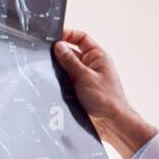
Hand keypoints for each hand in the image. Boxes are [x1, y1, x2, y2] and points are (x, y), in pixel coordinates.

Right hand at [53, 29, 158, 158]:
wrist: (111, 122)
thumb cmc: (106, 99)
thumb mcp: (85, 76)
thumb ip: (70, 61)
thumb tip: (58, 46)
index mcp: (98, 56)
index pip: (81, 38)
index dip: (68, 35)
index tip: (54, 37)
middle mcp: (91, 65)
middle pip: (71, 52)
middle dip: (60, 54)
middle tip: (47, 55)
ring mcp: (84, 78)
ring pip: (66, 68)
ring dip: (58, 69)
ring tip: (50, 71)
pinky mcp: (78, 90)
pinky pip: (65, 81)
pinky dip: (59, 81)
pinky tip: (53, 83)